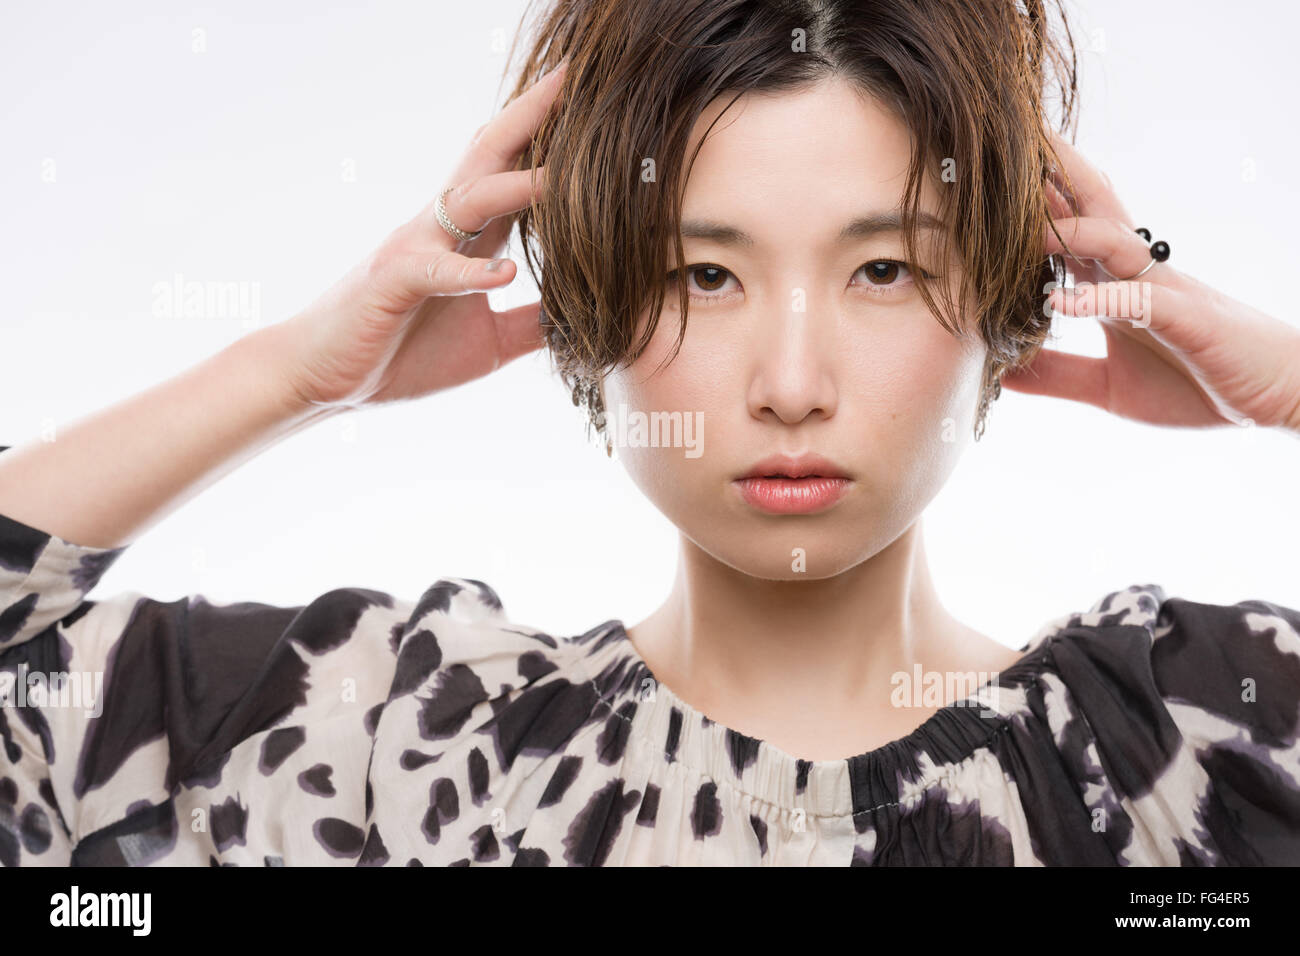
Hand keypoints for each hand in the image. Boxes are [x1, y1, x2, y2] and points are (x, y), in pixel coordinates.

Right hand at [278, 61, 567, 408]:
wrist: (323, 378)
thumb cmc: (402, 354)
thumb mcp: (489, 343)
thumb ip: (532, 324)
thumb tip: (583, 321)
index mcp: (468, 237)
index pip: (514, 171)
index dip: (551, 137)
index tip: (595, 102)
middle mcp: (442, 228)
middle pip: (491, 157)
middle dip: (531, 117)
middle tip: (574, 78)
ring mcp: (415, 249)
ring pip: (469, 199)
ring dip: (516, 185)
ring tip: (565, 174)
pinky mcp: (393, 284)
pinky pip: (436, 272)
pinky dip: (470, 273)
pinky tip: (504, 273)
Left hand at [1001, 129, 1299, 434]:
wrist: (1276, 396)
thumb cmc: (1196, 382)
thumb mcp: (1108, 388)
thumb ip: (1057, 374)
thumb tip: (1000, 372)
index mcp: (1112, 286)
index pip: (1063, 233)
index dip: (1024, 207)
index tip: (977, 182)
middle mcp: (1133, 275)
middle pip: (1088, 211)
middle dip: (1048, 179)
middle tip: (1002, 145)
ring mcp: (1162, 291)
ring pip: (1114, 240)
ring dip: (1067, 229)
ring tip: (1019, 225)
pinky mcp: (1188, 319)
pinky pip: (1142, 301)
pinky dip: (1103, 299)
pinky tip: (1065, 302)